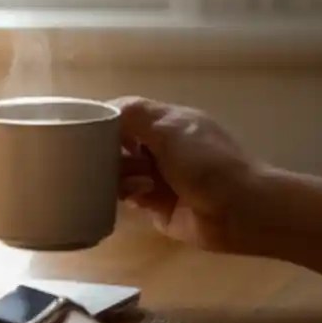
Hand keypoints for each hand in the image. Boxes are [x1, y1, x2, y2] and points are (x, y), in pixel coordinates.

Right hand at [111, 96, 262, 253]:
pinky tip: (139, 195)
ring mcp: (157, 176)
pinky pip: (127, 196)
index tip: (81, 128)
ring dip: (120, 174)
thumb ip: (134, 116)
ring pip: (119, 171)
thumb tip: (103, 111)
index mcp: (167, 121)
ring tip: (137, 181)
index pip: (124, 113)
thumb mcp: (170, 130)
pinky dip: (127, 194)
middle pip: (117, 143)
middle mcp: (159, 146)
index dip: (104, 119)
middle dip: (108, 151)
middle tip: (101, 160)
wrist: (240, 211)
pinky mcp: (154, 204)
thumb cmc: (207, 163)